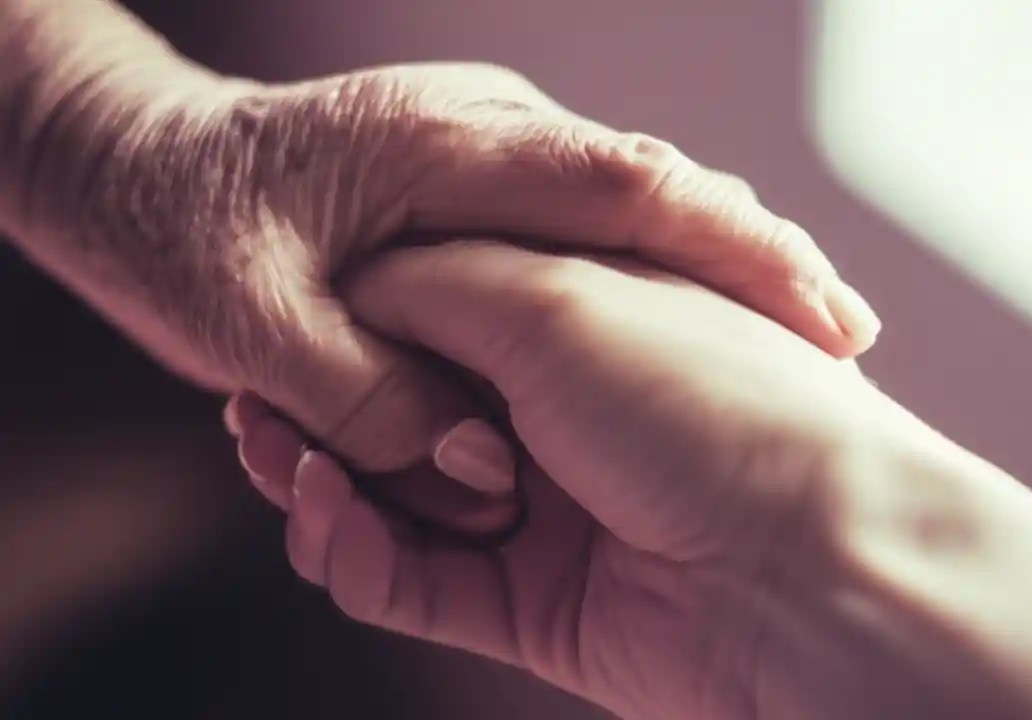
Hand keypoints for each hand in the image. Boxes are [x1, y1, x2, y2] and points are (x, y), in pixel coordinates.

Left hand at [13, 57, 878, 478]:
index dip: (733, 251)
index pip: (626, 188)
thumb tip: (480, 469)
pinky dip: (666, 246)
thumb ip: (374, 403)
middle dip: (755, 254)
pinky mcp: (481, 170)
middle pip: (658, 186)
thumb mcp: (252, 326)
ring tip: (817, 321)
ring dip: (726, 254)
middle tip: (848, 330)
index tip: (826, 318)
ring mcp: (491, 149)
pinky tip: (724, 289)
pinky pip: (594, 206)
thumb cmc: (174, 229)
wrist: (124, 163)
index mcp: (442, 149)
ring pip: (639, 199)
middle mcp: (486, 135)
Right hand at [229, 241, 948, 719]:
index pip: (440, 308)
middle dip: (327, 407)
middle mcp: (568, 414)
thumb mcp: (557, 298)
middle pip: (410, 410)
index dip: (355, 315)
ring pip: (404, 499)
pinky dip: (362, 552)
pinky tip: (333, 519)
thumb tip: (354, 282)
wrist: (813, 573)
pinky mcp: (539, 607)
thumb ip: (437, 283)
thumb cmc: (710, 407)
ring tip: (287, 460)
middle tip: (256, 405)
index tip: (284, 318)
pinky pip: (420, 581)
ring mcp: (552, 514)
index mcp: (585, 318)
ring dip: (328, 480)